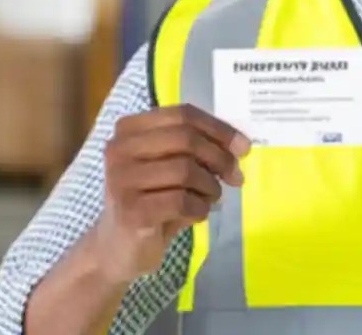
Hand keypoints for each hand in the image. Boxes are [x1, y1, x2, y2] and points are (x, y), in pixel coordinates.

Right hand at [91, 104, 250, 284]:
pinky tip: (195, 213)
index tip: (242, 147)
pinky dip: (199, 208)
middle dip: (219, 158)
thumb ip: (199, 148)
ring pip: (185, 170)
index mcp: (129, 129)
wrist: (120, 248)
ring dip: (209, 187)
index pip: (182, 114)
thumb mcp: (171, 166)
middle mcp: (119, 149)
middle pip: (185, 138)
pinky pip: (181, 201)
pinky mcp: (132, 211)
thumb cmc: (151, 200)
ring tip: (208, 199)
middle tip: (234, 177)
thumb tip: (240, 145)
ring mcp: (122, 180)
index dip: (218, 128)